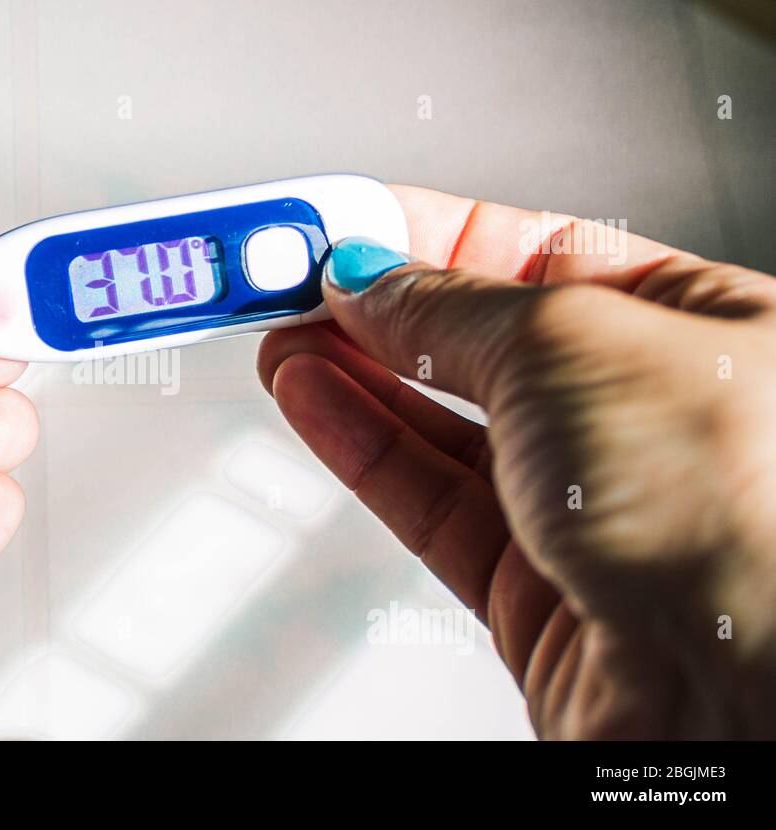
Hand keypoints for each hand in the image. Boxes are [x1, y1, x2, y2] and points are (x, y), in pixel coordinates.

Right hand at [260, 187, 775, 737]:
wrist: (744, 685)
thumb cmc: (740, 501)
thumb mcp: (573, 341)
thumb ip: (453, 307)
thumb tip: (370, 281)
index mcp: (693, 324)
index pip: (526, 250)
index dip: (418, 232)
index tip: (332, 221)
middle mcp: (638, 413)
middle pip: (471, 339)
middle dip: (369, 304)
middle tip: (280, 276)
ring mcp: (582, 504)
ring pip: (437, 423)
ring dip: (348, 372)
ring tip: (278, 335)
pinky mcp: (526, 587)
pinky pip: (424, 497)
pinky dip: (359, 443)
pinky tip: (310, 397)